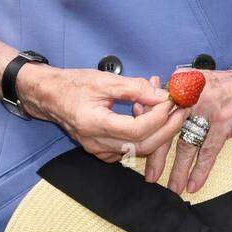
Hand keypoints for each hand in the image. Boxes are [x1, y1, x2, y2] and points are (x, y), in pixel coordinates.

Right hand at [15, 64, 187, 162]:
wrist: (49, 96)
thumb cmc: (73, 84)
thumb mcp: (104, 80)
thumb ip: (134, 88)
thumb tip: (162, 96)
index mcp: (93, 123)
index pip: (135, 130)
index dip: (157, 118)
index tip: (170, 101)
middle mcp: (95, 142)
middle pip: (141, 146)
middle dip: (167, 129)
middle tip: (181, 110)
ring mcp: (98, 150)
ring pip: (138, 150)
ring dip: (158, 132)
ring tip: (169, 111)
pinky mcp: (101, 151)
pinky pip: (129, 150)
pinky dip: (144, 136)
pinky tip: (148, 118)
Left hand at [135, 62, 231, 197]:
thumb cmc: (227, 86)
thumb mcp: (198, 81)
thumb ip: (173, 93)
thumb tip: (140, 107)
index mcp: (181, 83)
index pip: (157, 111)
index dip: (146, 132)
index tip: (137, 150)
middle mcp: (190, 94)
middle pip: (167, 129)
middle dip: (157, 156)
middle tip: (150, 176)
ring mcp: (207, 109)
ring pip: (186, 144)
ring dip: (178, 170)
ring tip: (172, 188)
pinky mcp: (223, 123)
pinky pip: (208, 152)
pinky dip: (200, 170)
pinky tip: (193, 185)